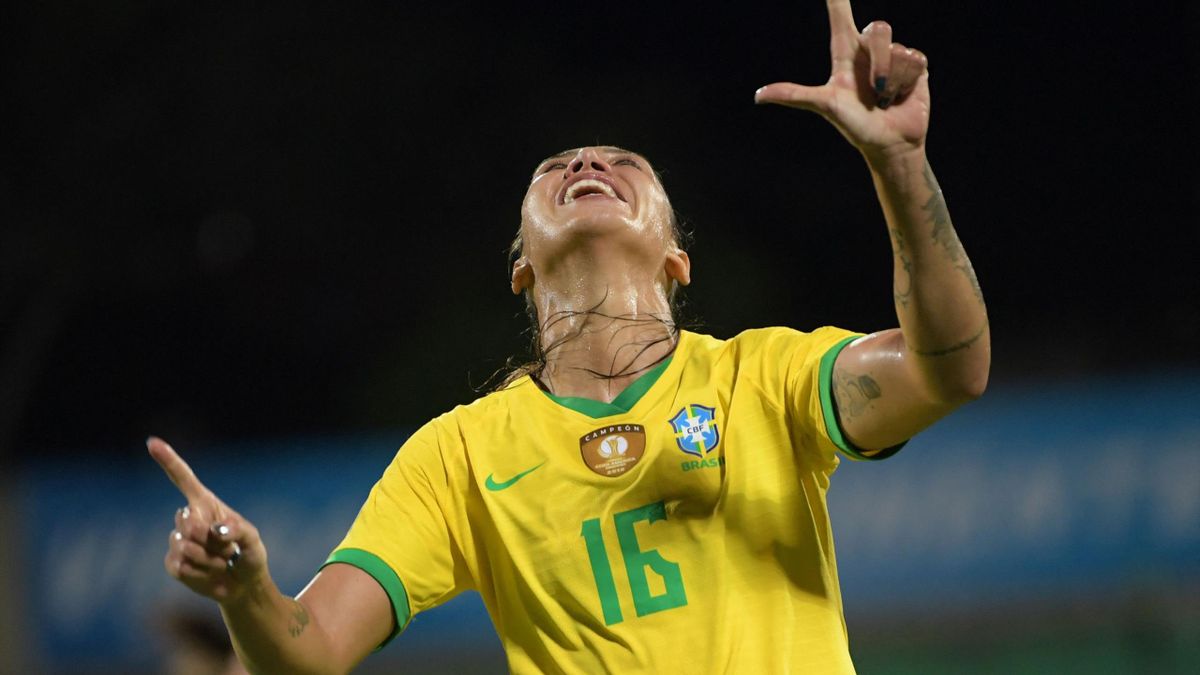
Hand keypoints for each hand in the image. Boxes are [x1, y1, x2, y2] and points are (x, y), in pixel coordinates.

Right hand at [148, 436, 267, 602]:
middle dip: (213, 541)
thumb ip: (238, 530)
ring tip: (222, 563)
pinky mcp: (173, 562)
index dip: (168, 460)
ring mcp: (178, 540)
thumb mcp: (252, 539)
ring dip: (211, 560)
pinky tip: (210, 574)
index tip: (152, 442)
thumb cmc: (249, 555)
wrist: (241, 585)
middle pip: (189, 522)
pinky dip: (201, 574)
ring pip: (186, 548)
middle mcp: (188, 519)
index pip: (183, 479)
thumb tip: (215, 531)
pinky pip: (181, 567)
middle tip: (229, 551)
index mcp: (206, 504)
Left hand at [755, 1, 930, 161]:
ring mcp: (894, 56)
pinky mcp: (916, 64)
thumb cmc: (856, 126)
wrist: (891, 144)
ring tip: (887, 96)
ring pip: (898, 48)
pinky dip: (908, 81)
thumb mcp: (825, 106)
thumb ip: (795, 95)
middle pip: (877, 28)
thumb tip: (757, 96)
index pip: (840, 16)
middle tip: (875, 91)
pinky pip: (916, 58)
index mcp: (845, 55)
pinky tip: (902, 94)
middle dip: (879, 62)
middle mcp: (868, 51)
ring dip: (894, 79)